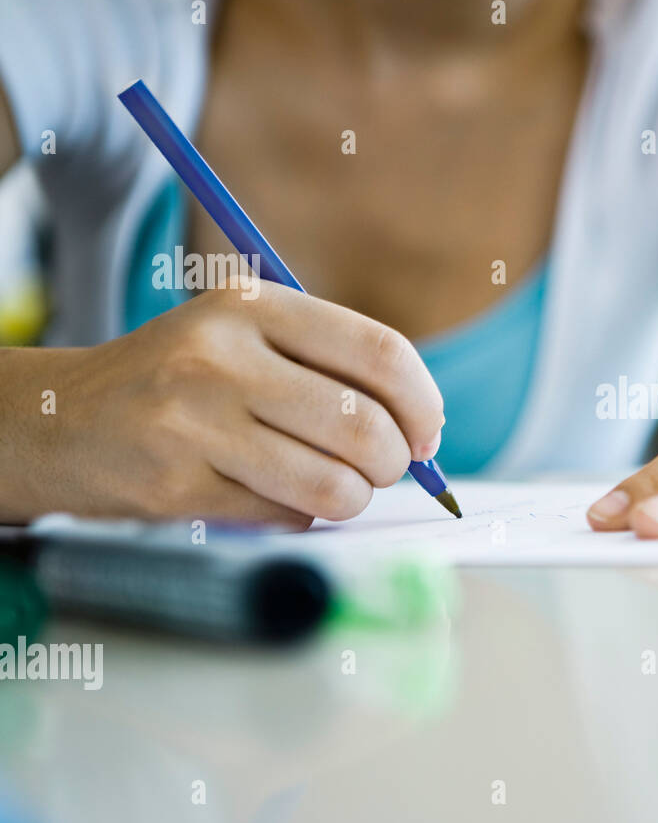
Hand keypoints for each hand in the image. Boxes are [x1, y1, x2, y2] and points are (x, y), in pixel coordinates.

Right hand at [3, 283, 442, 525]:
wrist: (64, 420)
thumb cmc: (184, 381)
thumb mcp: (248, 338)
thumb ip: (332, 367)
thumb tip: (425, 432)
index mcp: (253, 305)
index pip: (380, 353)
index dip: (423, 403)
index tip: (427, 433)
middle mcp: (221, 356)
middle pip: (364, 425)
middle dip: (392, 462)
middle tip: (382, 469)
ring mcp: (194, 422)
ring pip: (333, 484)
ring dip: (352, 498)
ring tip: (333, 486)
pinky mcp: (177, 484)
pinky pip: (286, 518)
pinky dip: (299, 517)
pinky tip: (270, 495)